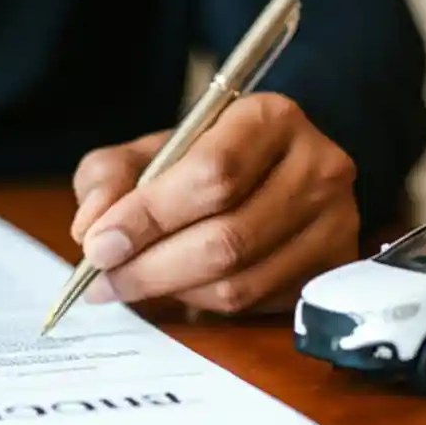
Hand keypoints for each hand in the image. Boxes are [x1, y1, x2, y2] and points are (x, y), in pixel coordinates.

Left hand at [69, 92, 359, 314]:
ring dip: (170, 291)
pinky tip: (176, 287)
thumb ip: (109, 177)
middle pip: (226, 239)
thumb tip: (92, 230)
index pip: (212, 175)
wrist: (272, 170)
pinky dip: (202, 303)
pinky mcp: (330, 268)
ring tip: (129, 284)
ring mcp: (333, 223)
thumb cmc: (204, 159)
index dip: (149, 217)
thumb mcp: (150, 150)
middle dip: (150, 268)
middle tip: (103, 278)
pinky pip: (253, 304)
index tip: (98, 245)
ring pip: (238, 282)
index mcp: (270, 119)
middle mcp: (317, 167)